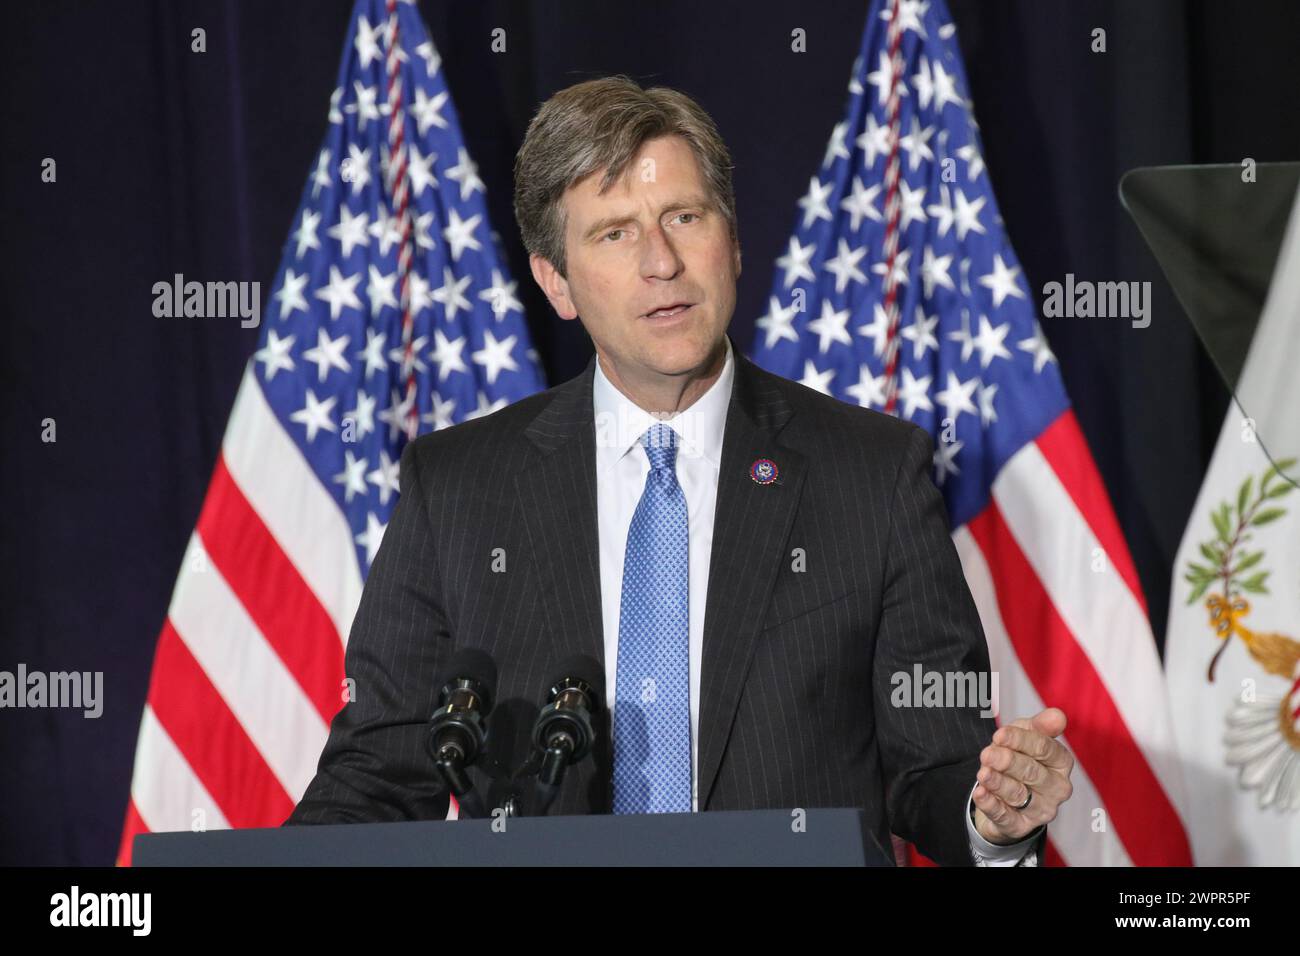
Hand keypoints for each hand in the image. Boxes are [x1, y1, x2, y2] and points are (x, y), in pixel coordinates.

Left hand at [972, 707, 1073, 844]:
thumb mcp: (1027, 736)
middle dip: (1008, 762)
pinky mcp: (1020, 826)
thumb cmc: (1020, 757)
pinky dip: (991, 804)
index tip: (999, 735)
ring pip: (1018, 794)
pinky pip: (1005, 816)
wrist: (1005, 793)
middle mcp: (1057, 788)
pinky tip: (980, 793)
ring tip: (982, 773)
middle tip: (987, 754)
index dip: (1021, 741)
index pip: (1044, 749)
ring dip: (999, 783)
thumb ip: (1040, 725)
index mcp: (1061, 762)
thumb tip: (1058, 716)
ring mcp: (1041, 810)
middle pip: (1032, 772)